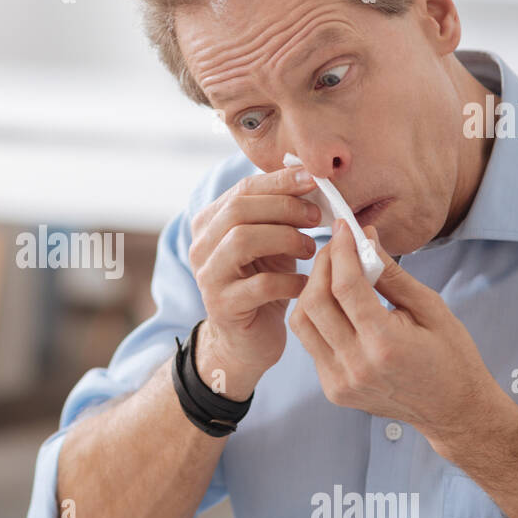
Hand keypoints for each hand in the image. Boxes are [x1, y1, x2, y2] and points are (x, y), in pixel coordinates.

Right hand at [188, 168, 321, 398]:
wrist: (247, 340)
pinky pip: (260, 284)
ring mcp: (208, 277)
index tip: (313, 180)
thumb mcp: (272, 243)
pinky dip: (290, 280)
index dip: (280, 181)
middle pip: (239, 210)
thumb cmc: (264, 284)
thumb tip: (311, 178)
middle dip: (284, 208)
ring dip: (285, 238)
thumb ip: (281, 213)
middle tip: (316, 218)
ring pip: (242, 240)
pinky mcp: (222, 306)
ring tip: (309, 249)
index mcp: (210, 223)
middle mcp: (201, 247)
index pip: (243, 189)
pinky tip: (304, 284)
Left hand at [287, 219, 502, 446]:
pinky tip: (334, 303)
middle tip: (335, 247)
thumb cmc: (450, 356)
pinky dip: (317, 317)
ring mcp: (340, 382)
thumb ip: (391, 273)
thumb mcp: (429, 307)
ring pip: (302, 323)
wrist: (452, 410)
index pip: (346, 287)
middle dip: (320, 266)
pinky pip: (310, 344)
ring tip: (332, 273)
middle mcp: (356, 366)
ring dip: (311, 290)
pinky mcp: (333, 389)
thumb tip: (365, 238)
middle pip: (314, 303)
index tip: (343, 228)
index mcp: (385, 345)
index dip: (341, 251)